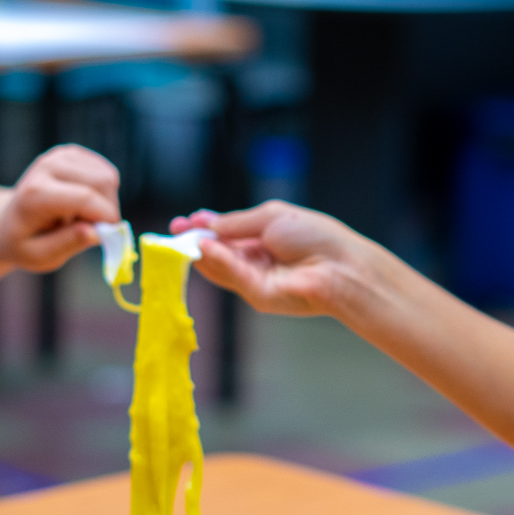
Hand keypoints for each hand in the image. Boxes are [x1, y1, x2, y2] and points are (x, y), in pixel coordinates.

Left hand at [0, 145, 120, 272]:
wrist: (8, 222)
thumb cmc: (24, 243)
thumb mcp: (39, 256)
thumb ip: (68, 244)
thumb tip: (98, 233)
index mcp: (35, 194)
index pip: (84, 198)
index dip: (107, 218)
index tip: (113, 238)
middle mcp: (47, 166)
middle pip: (102, 182)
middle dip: (109, 210)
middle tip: (95, 231)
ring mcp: (60, 156)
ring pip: (108, 177)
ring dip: (105, 203)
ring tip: (82, 218)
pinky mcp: (72, 153)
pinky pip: (106, 172)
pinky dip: (103, 193)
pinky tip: (83, 203)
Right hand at [172, 202, 378, 317]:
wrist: (341, 266)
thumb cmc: (315, 236)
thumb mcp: (270, 218)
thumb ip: (235, 223)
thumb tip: (204, 223)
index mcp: (262, 237)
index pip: (225, 234)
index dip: (203, 228)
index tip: (182, 222)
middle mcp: (257, 259)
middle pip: (217, 252)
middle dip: (194, 241)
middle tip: (173, 232)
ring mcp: (256, 279)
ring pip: (220, 266)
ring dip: (200, 252)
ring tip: (182, 237)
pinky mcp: (257, 296)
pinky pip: (232, 277)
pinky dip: (216, 262)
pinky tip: (203, 248)